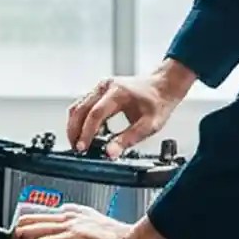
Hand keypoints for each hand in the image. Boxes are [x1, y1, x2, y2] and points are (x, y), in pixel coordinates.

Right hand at [68, 59, 196, 157]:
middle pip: (80, 109)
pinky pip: (82, 105)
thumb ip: (129, 139)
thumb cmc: (158, 102)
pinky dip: (80, 120)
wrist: (163, 86)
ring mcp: (101, 87)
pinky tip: (86, 134)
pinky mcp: (99, 91)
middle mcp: (106, 86)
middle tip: (78, 150)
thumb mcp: (149, 125)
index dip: (86, 133)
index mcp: (118, 92)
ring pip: (78, 107)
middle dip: (74, 131)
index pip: (95, 114)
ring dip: (75, 126)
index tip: (82, 148)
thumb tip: (110, 152)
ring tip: (80, 144)